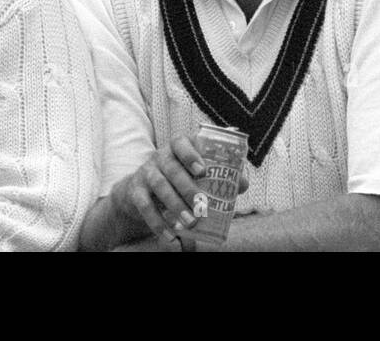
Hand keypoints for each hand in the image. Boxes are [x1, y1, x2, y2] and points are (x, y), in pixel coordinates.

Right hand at [109, 135, 249, 245]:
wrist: (141, 188)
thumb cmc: (180, 175)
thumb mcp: (195, 170)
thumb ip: (220, 174)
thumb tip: (242, 184)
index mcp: (178, 146)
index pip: (182, 142)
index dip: (191, 155)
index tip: (203, 170)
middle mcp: (160, 156)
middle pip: (172, 168)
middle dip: (187, 188)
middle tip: (201, 205)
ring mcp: (147, 172)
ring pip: (159, 186)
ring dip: (175, 206)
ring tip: (190, 223)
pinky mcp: (136, 192)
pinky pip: (145, 207)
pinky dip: (157, 223)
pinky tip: (170, 237)